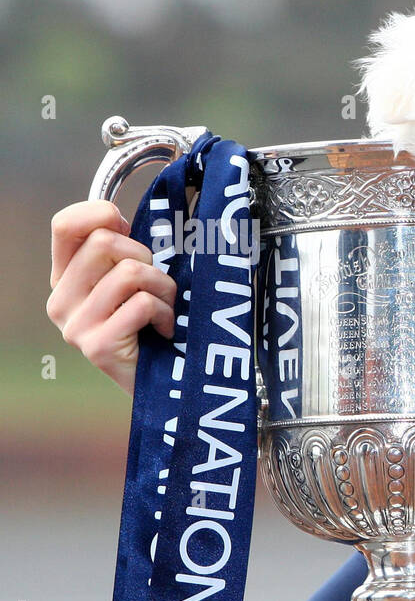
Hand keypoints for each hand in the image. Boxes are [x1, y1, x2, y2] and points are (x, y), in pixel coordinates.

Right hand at [46, 199, 176, 397]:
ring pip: (129, 272)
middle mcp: (61, 301)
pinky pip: (141, 303)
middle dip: (146, 258)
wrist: (163, 385)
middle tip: (156, 285)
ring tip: (165, 308)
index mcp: (65, 278)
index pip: (65, 225)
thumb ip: (119, 251)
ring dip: (163, 287)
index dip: (102, 215)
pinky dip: (167, 313)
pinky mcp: (98, 345)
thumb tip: (118, 218)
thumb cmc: (153, 326)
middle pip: (104, 243)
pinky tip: (165, 329)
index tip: (128, 230)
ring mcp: (75, 326)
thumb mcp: (132, 281)